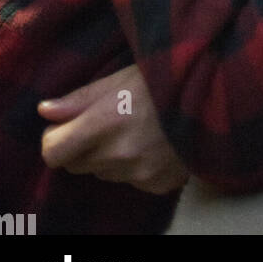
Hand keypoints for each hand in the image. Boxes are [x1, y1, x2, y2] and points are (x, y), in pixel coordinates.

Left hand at [38, 63, 189, 195]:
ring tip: (136, 128)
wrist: (217, 95)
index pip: (53, 152)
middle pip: (76, 164)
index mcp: (105, 122)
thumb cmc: (167, 77)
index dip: (55, 138)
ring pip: (104, 172)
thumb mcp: (122, 77)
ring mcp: (139, 174)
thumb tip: (45, 111)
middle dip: (83, 145)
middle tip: (106, 122)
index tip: (67, 125)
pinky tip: (155, 144)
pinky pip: (130, 181)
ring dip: (109, 156)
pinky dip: (136, 167)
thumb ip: (81, 98)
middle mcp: (118, 154)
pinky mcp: (158, 185)